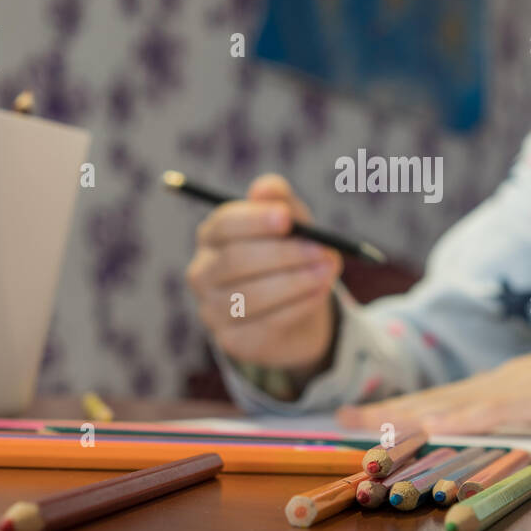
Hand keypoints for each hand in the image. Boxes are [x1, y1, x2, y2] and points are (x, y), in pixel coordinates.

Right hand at [186, 174, 341, 373]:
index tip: (287, 218)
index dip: (255, 221)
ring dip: (296, 282)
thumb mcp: (292, 225)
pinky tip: (319, 293)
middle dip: (284, 254)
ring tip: (328, 271)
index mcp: (212, 237)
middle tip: (322, 250)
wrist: (299, 309)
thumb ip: (280, 201)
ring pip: (251, 296)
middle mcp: (202, 274)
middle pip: (236, 261)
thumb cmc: (290, 256)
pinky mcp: (232, 342)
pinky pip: (266, 324)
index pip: (224, 225)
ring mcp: (212, 311)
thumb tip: (266, 188)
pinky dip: (298, 307)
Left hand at [335, 314, 530, 433]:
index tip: (360, 419)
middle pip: (441, 398)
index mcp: (510, 382)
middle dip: (390, 411)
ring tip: (375, 426)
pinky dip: (476, 417)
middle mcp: (511, 379)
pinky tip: (447, 424)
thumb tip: (495, 427)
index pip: (445, 400)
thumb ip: (530, 411)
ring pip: (464, 403)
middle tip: (340, 421)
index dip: (401, 410)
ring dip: (417, 416)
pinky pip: (512, 409)